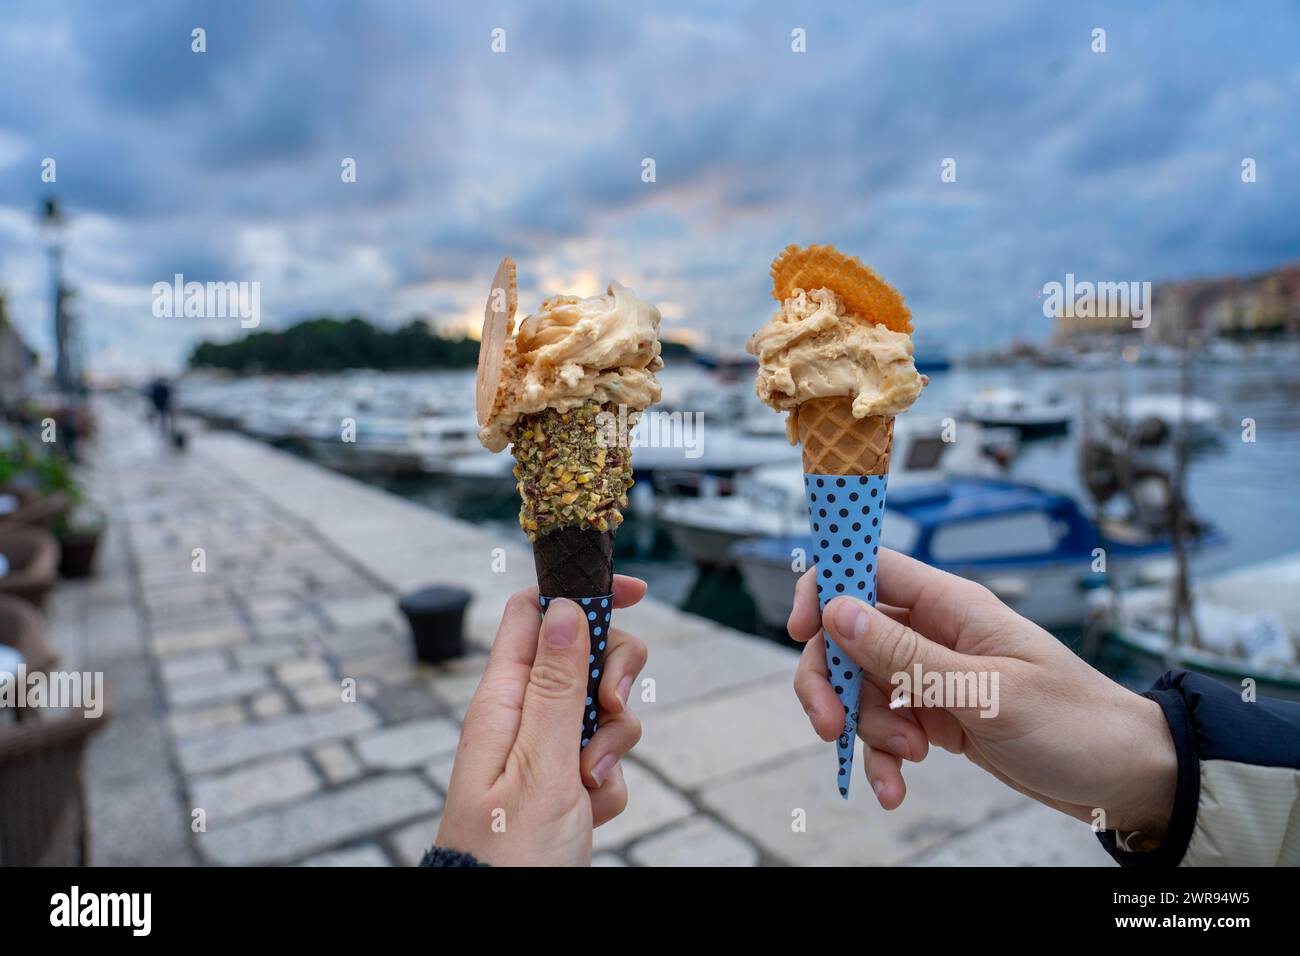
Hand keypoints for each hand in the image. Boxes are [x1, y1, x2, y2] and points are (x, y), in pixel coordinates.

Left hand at [435, 576, 648, 865]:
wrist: (507, 919)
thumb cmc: (509, 854)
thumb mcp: (541, 763)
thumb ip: (556, 685)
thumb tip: (563, 607)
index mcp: (503, 698)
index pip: (535, 612)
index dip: (580, 593)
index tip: (634, 593)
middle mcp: (521, 715)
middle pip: (583, 654)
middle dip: (614, 677)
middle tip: (609, 710)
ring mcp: (543, 750)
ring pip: (602, 710)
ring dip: (614, 741)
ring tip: (590, 782)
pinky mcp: (563, 783)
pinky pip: (605, 760)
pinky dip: (609, 785)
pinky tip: (589, 814)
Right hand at [789, 549, 1177, 842]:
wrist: (1124, 777)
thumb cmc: (1075, 723)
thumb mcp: (987, 693)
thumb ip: (907, 655)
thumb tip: (837, 611)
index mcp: (951, 605)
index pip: (867, 566)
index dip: (824, 588)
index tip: (801, 632)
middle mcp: (935, 632)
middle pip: (847, 636)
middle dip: (833, 683)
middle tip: (830, 727)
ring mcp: (932, 674)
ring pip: (861, 688)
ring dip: (867, 729)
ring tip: (908, 760)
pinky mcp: (936, 715)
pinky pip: (885, 728)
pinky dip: (881, 758)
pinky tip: (895, 789)